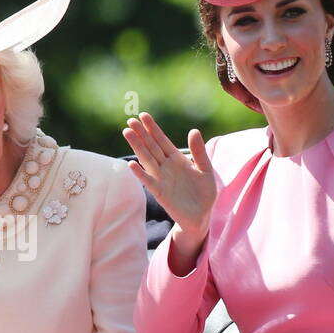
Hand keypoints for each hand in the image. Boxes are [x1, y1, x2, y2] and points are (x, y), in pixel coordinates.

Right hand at [122, 112, 215, 239]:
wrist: (202, 216)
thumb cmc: (204, 193)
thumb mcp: (206, 170)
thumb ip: (199, 152)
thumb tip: (194, 130)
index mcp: (177, 159)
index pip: (162, 140)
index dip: (153, 128)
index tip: (143, 115)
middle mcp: (166, 167)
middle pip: (151, 147)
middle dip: (141, 134)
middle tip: (130, 121)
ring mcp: (161, 179)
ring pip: (147, 159)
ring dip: (137, 147)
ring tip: (127, 133)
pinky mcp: (160, 193)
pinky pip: (149, 181)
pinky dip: (140, 173)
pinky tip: (131, 164)